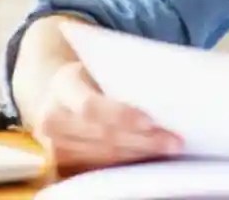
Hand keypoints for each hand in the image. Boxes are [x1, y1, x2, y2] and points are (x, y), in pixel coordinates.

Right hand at [27, 61, 182, 169]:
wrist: (57, 91)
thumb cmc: (90, 73)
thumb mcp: (99, 63)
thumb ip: (119, 74)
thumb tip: (165, 84)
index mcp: (63, 85)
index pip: (91, 106)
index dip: (120, 116)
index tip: (151, 121)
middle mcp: (53, 117)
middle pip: (102, 135)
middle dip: (142, 140)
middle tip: (174, 141)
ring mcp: (56, 143)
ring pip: (104, 154)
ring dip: (141, 153)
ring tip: (170, 149)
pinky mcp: (64, 161)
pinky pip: (101, 165)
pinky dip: (129, 160)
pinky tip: (152, 156)